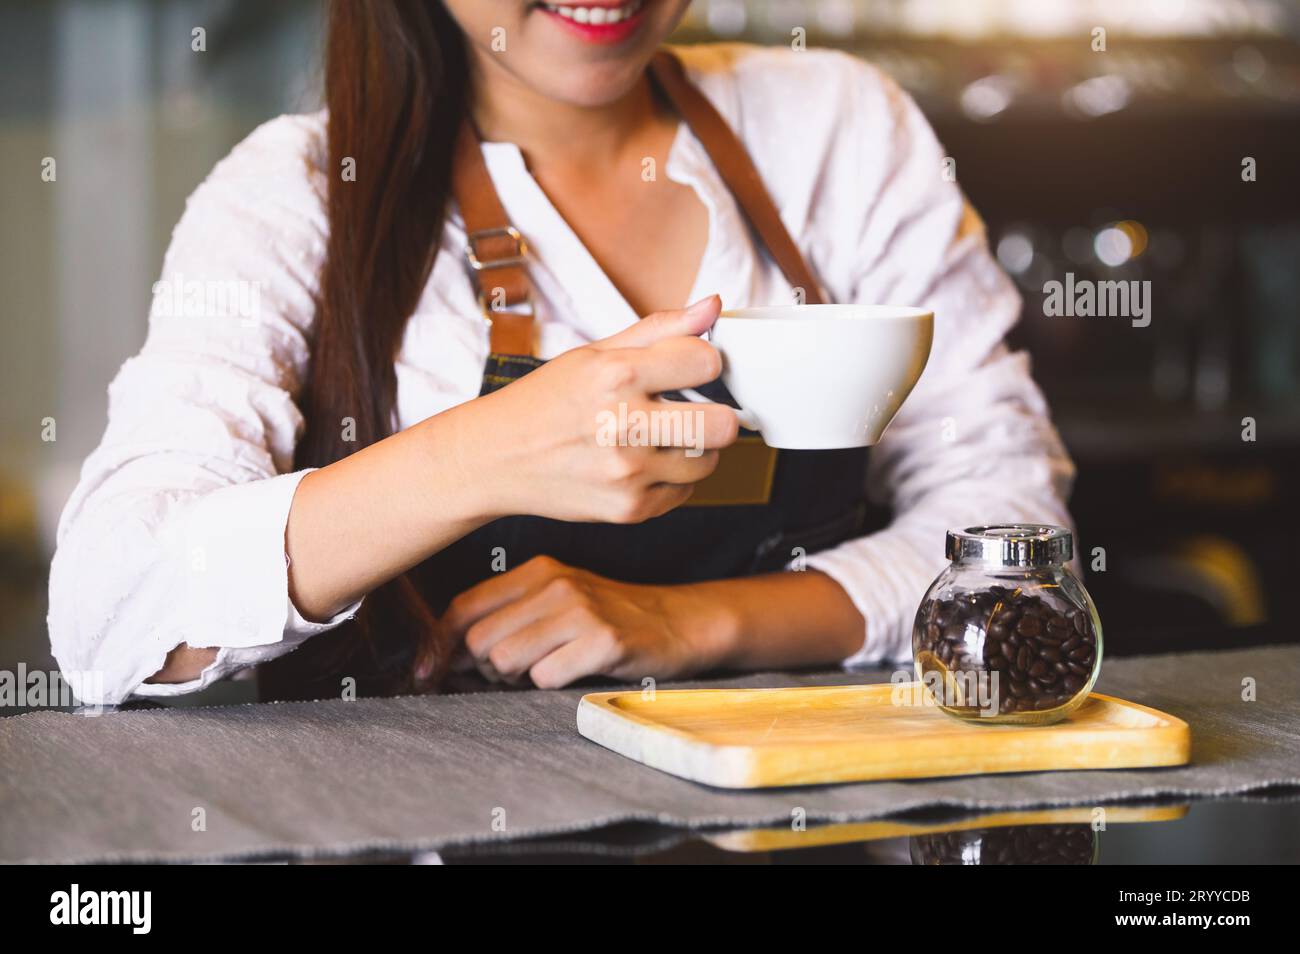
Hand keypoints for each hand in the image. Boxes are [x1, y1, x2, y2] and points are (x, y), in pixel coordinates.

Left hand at [437, 556, 737, 688]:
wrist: (679, 622)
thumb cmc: (611, 616)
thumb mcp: (559, 598)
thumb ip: (508, 615)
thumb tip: (449, 653)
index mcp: (538, 571)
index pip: (464, 606)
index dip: (440, 645)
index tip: (430, 672)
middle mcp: (555, 584)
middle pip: (480, 640)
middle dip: (486, 668)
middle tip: (515, 672)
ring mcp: (580, 611)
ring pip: (505, 660)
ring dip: (518, 679)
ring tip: (547, 669)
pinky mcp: (603, 640)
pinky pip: (546, 678)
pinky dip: (552, 685)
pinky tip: (576, 672)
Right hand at [465, 295, 739, 524]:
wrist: (495, 459)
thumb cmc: (546, 402)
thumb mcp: (594, 354)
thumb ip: (659, 330)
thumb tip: (713, 305)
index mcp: (615, 376)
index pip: (706, 361)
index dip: (704, 361)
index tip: (690, 368)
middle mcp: (623, 426)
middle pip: (723, 425)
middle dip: (717, 414)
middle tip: (695, 410)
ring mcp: (628, 474)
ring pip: (708, 462)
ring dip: (694, 448)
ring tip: (660, 437)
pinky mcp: (629, 509)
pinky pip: (684, 492)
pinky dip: (671, 478)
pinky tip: (640, 463)